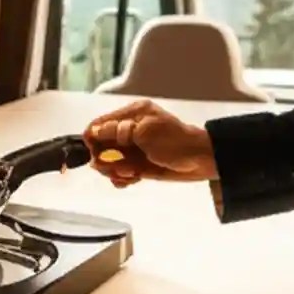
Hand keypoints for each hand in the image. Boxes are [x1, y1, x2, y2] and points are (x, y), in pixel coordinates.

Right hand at [82, 99, 217, 187]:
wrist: (200, 161)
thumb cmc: (175, 142)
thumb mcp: (145, 132)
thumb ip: (117, 131)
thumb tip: (93, 131)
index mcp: (131, 115)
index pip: (98, 125)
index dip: (93, 141)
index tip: (97, 154)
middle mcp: (128, 130)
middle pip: (99, 145)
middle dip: (105, 159)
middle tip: (118, 167)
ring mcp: (132, 149)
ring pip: (107, 162)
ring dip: (115, 171)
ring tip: (130, 173)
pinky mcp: (136, 165)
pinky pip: (118, 173)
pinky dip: (122, 179)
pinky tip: (132, 179)